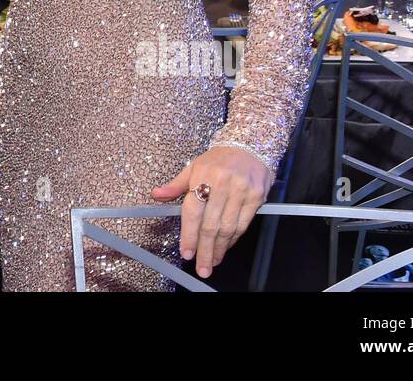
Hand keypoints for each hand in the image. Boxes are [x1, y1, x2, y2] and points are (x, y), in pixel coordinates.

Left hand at [151, 146, 272, 278]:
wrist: (249, 146)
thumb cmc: (219, 159)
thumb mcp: (194, 166)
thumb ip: (176, 185)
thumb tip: (156, 195)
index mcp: (203, 175)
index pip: (193, 210)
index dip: (189, 234)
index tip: (186, 252)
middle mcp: (222, 184)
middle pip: (211, 224)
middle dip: (205, 249)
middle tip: (201, 267)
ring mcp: (241, 191)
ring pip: (228, 227)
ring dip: (220, 248)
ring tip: (213, 261)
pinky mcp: (257, 197)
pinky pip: (243, 224)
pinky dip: (234, 238)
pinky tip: (226, 246)